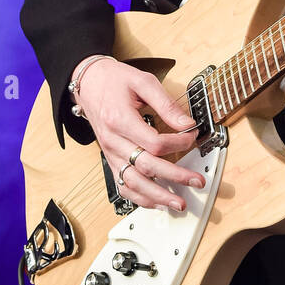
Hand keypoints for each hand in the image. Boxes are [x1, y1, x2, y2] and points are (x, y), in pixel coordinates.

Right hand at [74, 58, 204, 211]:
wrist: (88, 83)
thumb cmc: (114, 81)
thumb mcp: (143, 82)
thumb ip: (166, 103)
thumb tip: (186, 123)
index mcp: (120, 120)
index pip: (154, 142)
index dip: (178, 143)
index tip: (192, 136)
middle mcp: (113, 141)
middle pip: (146, 167)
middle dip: (174, 177)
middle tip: (196, 181)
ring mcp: (110, 153)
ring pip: (133, 183)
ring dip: (157, 197)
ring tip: (178, 203)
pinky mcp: (110, 159)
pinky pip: (123, 185)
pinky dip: (139, 198)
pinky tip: (156, 202)